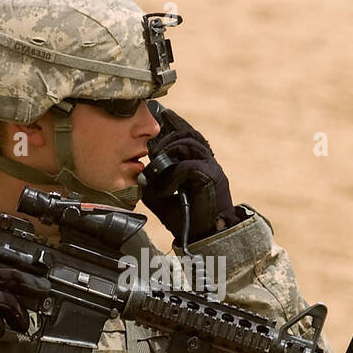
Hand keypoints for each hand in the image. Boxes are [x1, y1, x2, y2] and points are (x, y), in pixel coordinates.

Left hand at [143, 104, 242, 243]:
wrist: (206, 235)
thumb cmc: (186, 218)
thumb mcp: (162, 198)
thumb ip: (152, 183)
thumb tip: (140, 174)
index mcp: (198, 163)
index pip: (187, 136)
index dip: (175, 125)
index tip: (161, 116)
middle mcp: (207, 161)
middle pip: (189, 134)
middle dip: (170, 131)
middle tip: (152, 134)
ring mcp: (211, 168)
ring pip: (189, 145)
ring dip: (170, 150)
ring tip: (156, 159)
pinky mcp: (213, 178)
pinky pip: (190, 167)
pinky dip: (174, 175)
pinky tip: (165, 188)